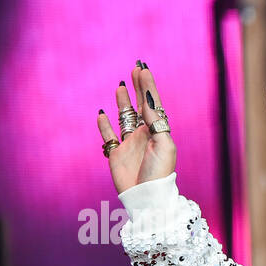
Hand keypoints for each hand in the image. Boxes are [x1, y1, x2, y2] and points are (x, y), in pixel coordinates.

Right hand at [97, 61, 175, 194]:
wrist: (147, 197)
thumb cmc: (160, 172)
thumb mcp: (163, 144)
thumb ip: (156, 121)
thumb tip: (148, 100)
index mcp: (157, 131)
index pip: (152, 103)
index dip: (147, 86)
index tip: (142, 68)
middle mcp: (143, 135)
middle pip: (139, 106)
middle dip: (137, 87)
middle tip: (134, 68)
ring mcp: (129, 144)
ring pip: (124, 117)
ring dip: (122, 102)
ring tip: (121, 86)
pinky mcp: (115, 154)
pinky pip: (108, 136)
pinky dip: (104, 125)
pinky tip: (102, 114)